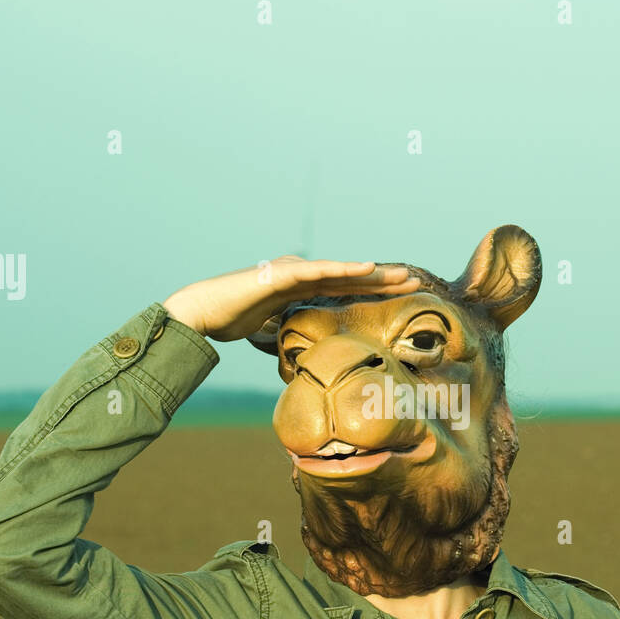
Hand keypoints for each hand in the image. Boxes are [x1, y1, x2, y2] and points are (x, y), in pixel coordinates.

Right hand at [163, 257, 420, 341]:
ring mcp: (293, 271)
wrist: (202, 312)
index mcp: (302, 287)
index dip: (373, 291)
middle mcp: (301, 274)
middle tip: (416, 281)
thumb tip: (307, 351)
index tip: (401, 296)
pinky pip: (320, 271)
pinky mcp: (282, 274)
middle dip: (383, 280)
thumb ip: (291, 330)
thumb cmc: (233, 319)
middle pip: (350, 277)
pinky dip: (344, 268)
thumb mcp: (273, 328)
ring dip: (373, 272)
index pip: (344, 288)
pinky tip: (368, 267)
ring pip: (341, 271)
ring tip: (402, 275)